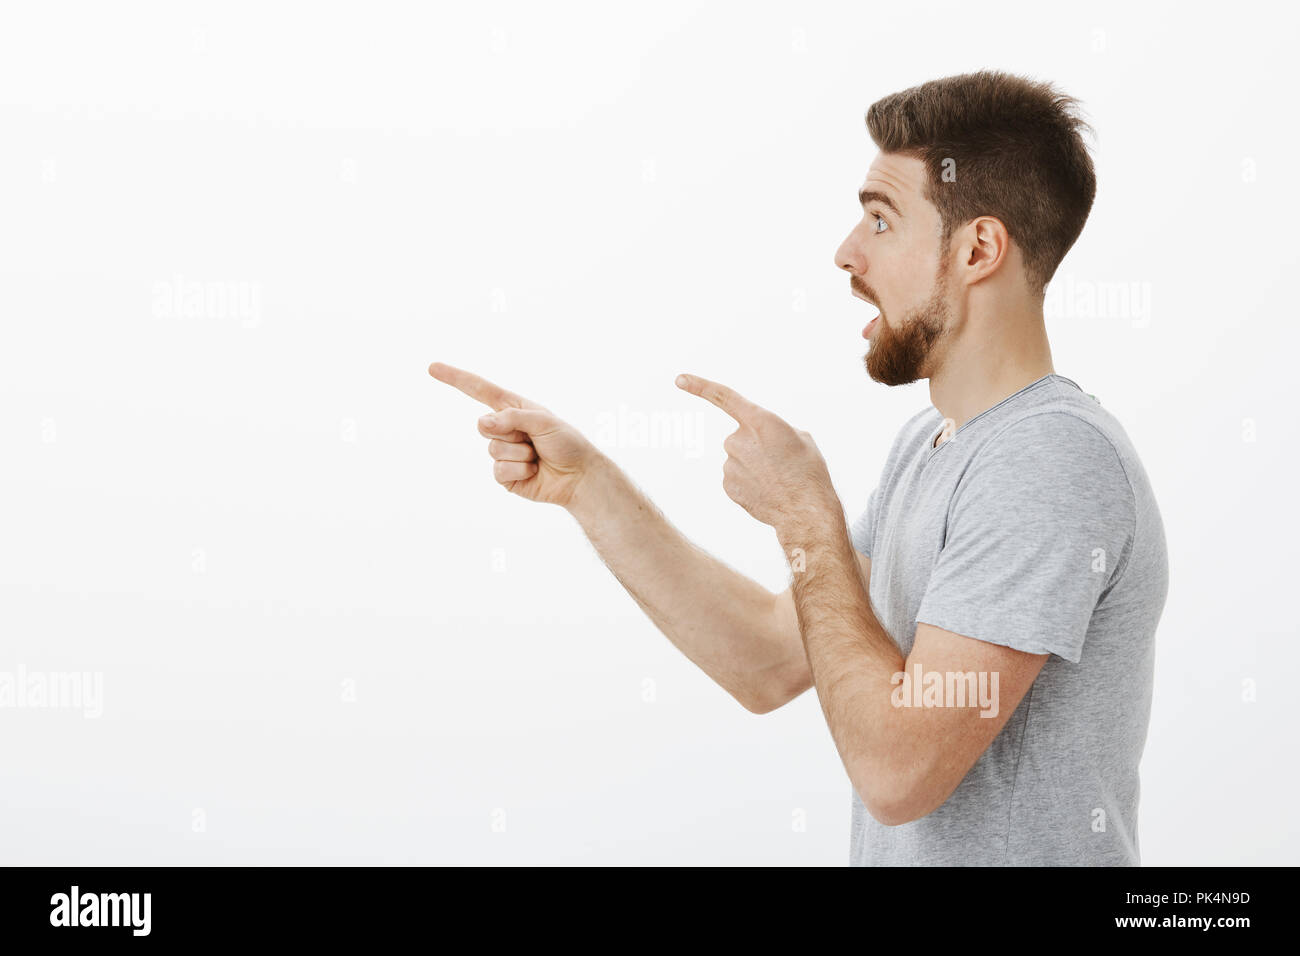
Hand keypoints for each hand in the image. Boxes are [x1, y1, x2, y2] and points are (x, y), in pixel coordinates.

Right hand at [429, 362, 599, 507]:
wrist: (578, 476)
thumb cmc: (566, 443)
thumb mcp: (543, 420)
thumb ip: (512, 418)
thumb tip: (482, 423)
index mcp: (513, 408)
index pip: (479, 390)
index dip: (455, 379)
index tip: (432, 368)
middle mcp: (505, 428)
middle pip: (484, 425)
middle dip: (509, 432)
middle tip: (533, 439)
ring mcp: (503, 453)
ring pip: (493, 450)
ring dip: (520, 455)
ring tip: (537, 456)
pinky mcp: (504, 476)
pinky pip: (499, 471)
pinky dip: (520, 471)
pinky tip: (534, 471)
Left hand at [675, 373, 839, 533]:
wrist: (805, 512)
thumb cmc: (809, 472)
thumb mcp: (800, 438)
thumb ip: (774, 430)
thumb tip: (761, 440)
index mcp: (760, 421)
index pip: (723, 397)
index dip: (699, 386)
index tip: (679, 379)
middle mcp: (738, 440)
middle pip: (740, 436)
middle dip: (756, 446)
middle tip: (779, 462)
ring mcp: (730, 464)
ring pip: (738, 459)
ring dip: (754, 466)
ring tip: (776, 479)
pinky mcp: (727, 486)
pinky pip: (735, 477)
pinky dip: (748, 482)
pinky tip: (766, 491)